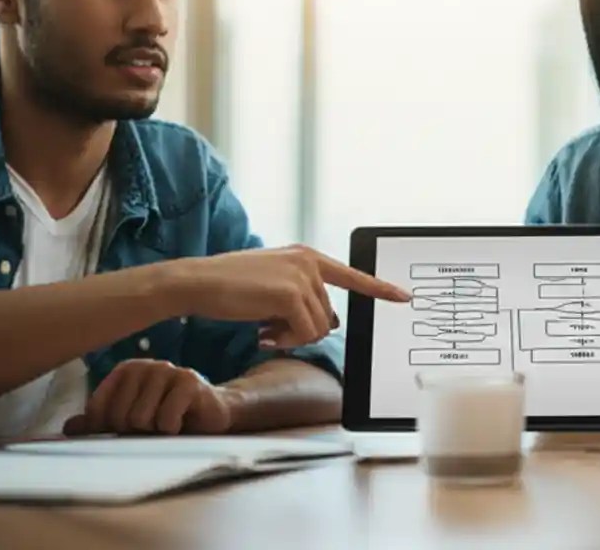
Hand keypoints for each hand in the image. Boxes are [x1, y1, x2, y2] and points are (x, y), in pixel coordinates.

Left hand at [63, 360, 239, 435]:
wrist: (212, 414)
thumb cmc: (167, 416)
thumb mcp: (130, 419)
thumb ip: (99, 422)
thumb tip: (68, 427)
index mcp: (125, 371)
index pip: (97, 410)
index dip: (110, 429)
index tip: (129, 428)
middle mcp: (145, 365)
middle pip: (119, 416)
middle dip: (136, 431)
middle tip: (154, 426)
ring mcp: (168, 370)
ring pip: (140, 419)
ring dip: (155, 431)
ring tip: (168, 423)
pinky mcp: (190, 381)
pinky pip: (165, 420)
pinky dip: (171, 430)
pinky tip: (182, 422)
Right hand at [160, 244, 409, 348]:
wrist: (196, 282)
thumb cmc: (229, 287)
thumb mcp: (273, 288)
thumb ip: (303, 299)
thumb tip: (329, 325)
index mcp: (306, 257)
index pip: (352, 275)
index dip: (379, 288)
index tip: (403, 296)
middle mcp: (309, 262)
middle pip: (329, 315)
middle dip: (302, 330)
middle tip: (271, 330)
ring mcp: (302, 276)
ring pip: (318, 328)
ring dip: (292, 338)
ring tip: (264, 330)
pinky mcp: (291, 293)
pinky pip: (305, 333)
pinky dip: (287, 342)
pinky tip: (262, 334)